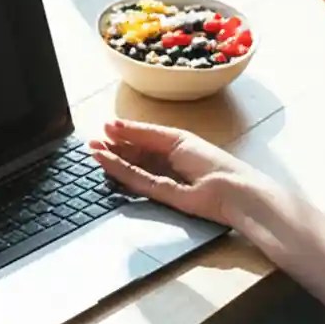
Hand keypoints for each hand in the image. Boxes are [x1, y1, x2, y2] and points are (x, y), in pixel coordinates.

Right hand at [90, 119, 258, 226]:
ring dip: (113, 159)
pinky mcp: (161, 196)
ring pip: (132, 168)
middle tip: (91, 142)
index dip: (124, 133)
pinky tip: (107, 161)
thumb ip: (144, 135)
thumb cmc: (213, 162)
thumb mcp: (175, 139)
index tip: (105, 127)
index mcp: (175, 146)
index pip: (144, 138)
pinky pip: (136, 180)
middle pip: (135, 154)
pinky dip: (120, 170)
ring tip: (93, 150)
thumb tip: (119, 127)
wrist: (233, 191)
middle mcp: (167, 164)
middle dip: (114, 147)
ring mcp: (163, 181)